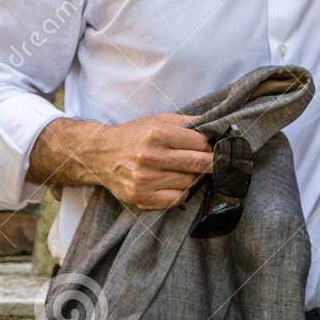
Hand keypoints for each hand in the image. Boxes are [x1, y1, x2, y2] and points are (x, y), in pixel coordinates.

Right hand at [89, 113, 213, 210]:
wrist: (100, 154)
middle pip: (198, 164)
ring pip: (189, 182)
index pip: (200, 143)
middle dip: (212, 164)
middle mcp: (151, 156)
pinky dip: (181, 193)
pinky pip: (176, 200)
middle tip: (217, 164)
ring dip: (193, 178)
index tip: (215, 148)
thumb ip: (189, 122)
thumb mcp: (160, 120)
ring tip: (186, 171)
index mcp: (158, 133)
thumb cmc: (135, 135)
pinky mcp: (140, 197)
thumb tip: (219, 125)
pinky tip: (175, 184)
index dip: (211, 146)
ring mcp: (145, 179)